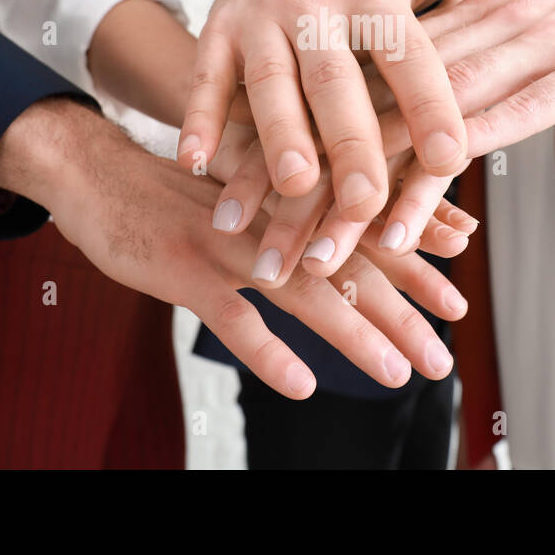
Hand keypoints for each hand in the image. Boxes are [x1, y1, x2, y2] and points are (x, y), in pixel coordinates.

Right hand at [0, 98, 465, 397]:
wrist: (96, 172)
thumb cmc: (176, 191)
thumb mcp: (242, 192)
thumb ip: (292, 214)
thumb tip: (346, 236)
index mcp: (286, 196)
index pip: (365, 225)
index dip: (413, 256)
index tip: (457, 290)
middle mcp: (269, 216)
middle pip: (350, 265)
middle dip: (403, 310)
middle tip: (445, 352)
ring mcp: (229, 243)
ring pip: (305, 292)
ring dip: (356, 335)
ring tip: (398, 371)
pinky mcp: (184, 270)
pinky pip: (233, 318)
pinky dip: (268, 351)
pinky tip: (303, 382)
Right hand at [177, 0, 541, 221]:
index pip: (408, 53)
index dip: (430, 103)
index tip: (455, 158)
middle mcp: (317, 7)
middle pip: (335, 78)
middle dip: (350, 138)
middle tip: (366, 200)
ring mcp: (261, 21)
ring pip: (269, 82)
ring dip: (278, 133)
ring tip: (294, 185)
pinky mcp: (217, 32)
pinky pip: (206, 78)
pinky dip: (200, 118)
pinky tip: (199, 162)